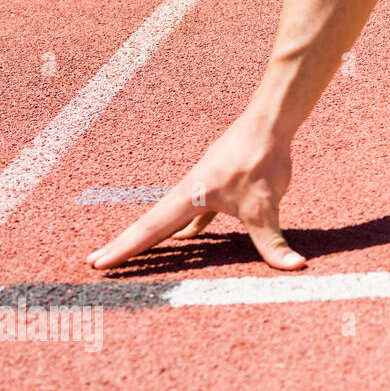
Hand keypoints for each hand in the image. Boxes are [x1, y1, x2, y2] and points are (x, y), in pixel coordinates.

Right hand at [86, 117, 304, 269]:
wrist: (269, 124)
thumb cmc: (260, 162)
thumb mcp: (265, 208)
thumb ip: (273, 242)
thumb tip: (294, 266)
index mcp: (187, 199)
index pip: (150, 230)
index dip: (124, 249)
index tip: (97, 263)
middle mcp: (187, 193)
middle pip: (151, 226)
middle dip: (125, 245)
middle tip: (94, 261)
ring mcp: (202, 189)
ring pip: (172, 220)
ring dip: (154, 238)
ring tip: (135, 253)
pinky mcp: (220, 187)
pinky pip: (198, 215)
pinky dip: (190, 229)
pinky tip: (189, 239)